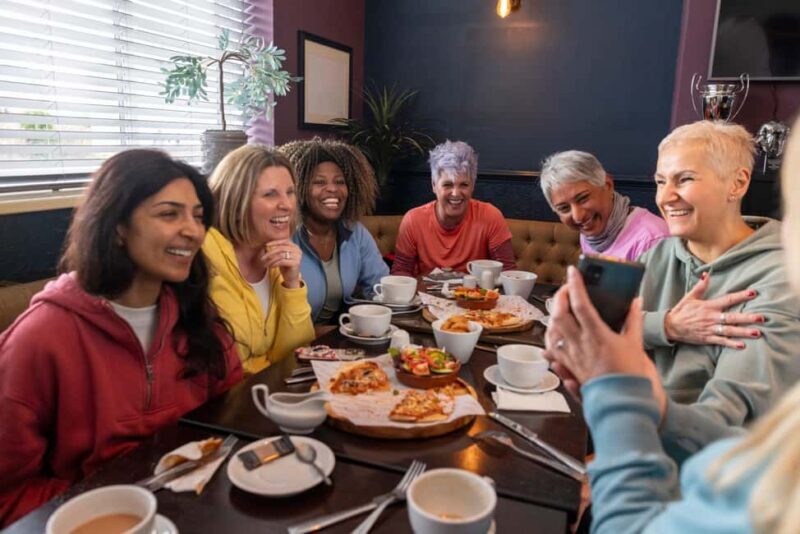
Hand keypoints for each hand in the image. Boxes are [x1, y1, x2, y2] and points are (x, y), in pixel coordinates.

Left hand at [261, 240, 301, 287]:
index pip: (284, 241)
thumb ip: (277, 250)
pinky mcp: (296, 263)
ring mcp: (298, 257)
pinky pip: (282, 261)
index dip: (275, 242)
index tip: (266, 245)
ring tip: (265, 264)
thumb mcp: (281, 256)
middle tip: (262, 258)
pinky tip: (271, 267)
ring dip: (271, 260)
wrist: (291, 278)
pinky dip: (274, 264)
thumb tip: (266, 245)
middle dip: (270, 253)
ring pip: (280, 255)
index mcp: (295, 246)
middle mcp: (298, 250)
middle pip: (281, 248)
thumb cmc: (285, 266)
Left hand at [544, 266, 666, 419]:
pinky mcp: (569, 367)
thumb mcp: (635, 343)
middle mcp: (580, 344)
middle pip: (560, 314)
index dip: (575, 285)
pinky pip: (552, 349)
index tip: (572, 272)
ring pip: (552, 330)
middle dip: (559, 296)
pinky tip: (552, 332)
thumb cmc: (631, 374)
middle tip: (566, 288)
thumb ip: (634, 320)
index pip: (581, 304)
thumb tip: (635, 301)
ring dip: (553, 314)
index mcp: (598, 335)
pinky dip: (549, 338)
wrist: (624, 402)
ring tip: (560, 307)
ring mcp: (571, 356)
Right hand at [663, 272, 762, 348]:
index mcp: (708, 306)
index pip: (728, 299)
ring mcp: (710, 329)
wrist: (670, 327)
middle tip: (761, 318)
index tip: (753, 293)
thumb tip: (707, 274)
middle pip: (732, 317)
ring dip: (743, 332)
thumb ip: (700, 286)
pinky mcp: (707, 338)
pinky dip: (731, 344)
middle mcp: (711, 318)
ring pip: (730, 330)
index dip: (741, 296)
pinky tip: (742, 345)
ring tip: (757, 333)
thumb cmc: (681, 311)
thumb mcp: (689, 297)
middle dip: (747, 318)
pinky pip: (721, 341)